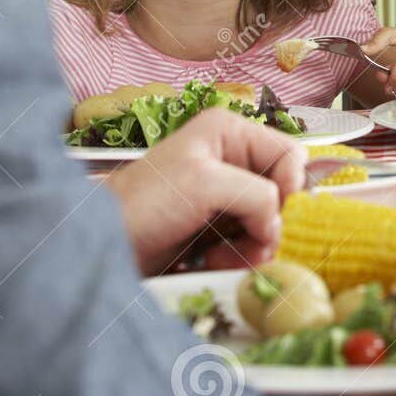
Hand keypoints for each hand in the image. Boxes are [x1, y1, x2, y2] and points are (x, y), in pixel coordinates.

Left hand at [103, 109, 305, 274]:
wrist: (102, 246)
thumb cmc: (143, 203)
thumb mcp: (203, 184)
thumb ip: (255, 194)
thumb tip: (279, 224)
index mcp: (230, 132)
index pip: (290, 153)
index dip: (293, 184)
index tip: (276, 214)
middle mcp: (232, 159)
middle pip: (284, 192)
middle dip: (272, 222)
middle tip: (256, 245)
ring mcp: (226, 196)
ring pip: (271, 222)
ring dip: (256, 246)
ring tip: (226, 258)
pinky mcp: (217, 227)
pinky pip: (251, 242)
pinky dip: (241, 257)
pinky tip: (214, 263)